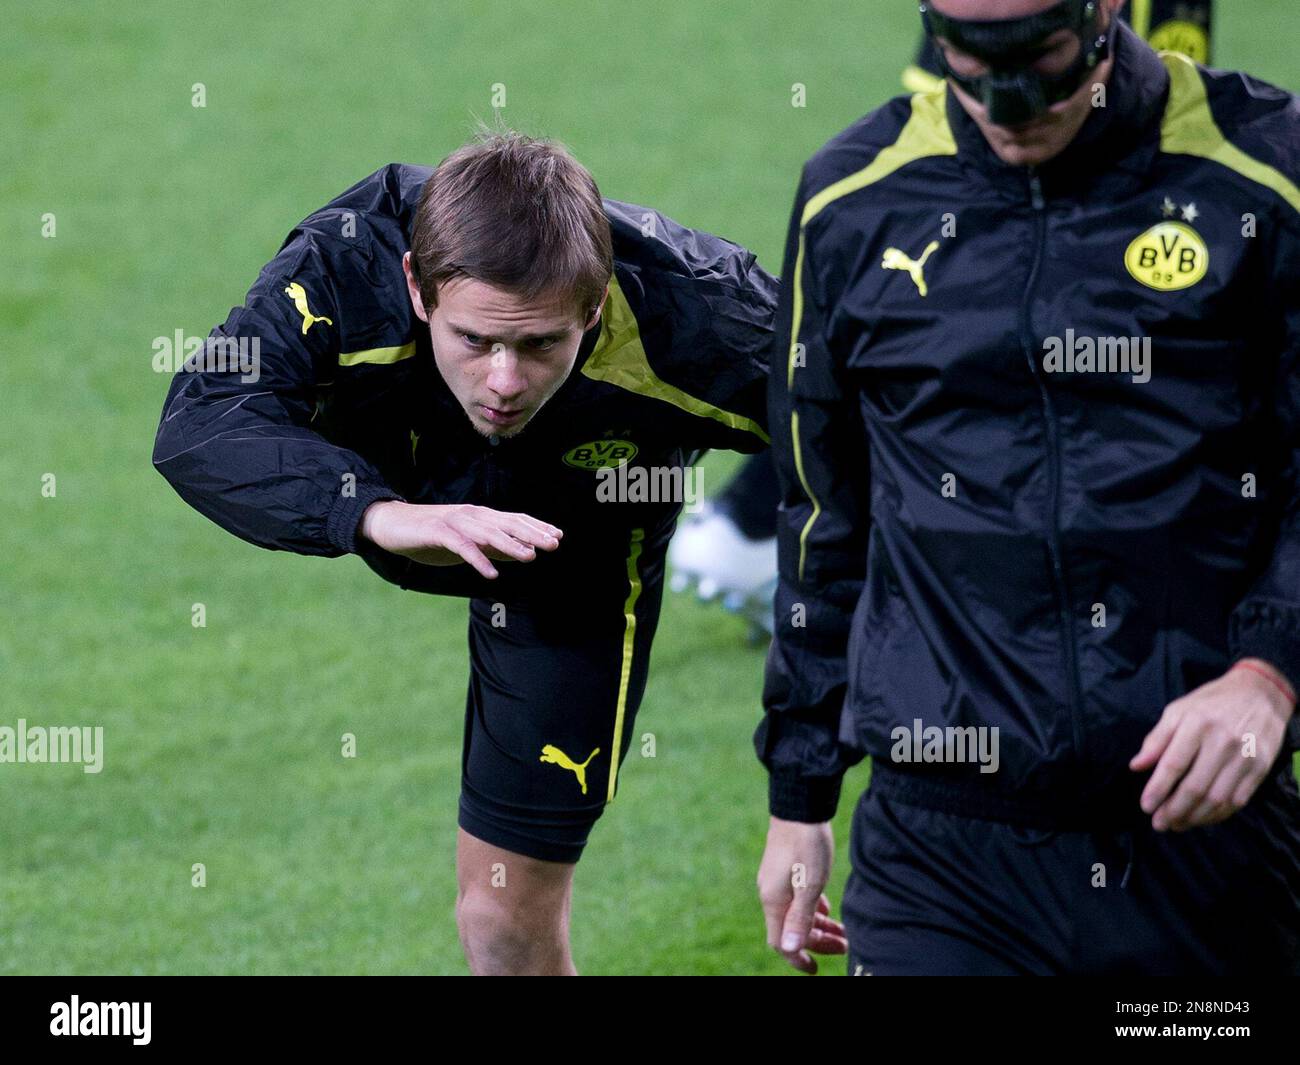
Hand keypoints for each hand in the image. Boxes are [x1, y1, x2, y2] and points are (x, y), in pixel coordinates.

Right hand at [359, 500, 561, 578]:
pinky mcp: (437, 532)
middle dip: (532, 533)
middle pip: (507, 523)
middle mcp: (471, 515)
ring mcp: (454, 522)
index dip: (536, 527)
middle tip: (553, 544)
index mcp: (480, 517)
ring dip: (510, 545)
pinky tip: (491, 573)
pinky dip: (477, 559)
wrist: (391, 524)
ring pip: (487, 533)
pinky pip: (461, 546)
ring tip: (530, 557)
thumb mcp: (467, 543)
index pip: (514, 520)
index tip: (558, 536)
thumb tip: (521, 553)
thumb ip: (492, 547)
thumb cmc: (431, 535)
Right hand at [757, 817, 846, 973]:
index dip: (797, 958)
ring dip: (819, 926)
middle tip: (845, 945)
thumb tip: (790, 949)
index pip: (780, 942)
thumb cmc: (807, 845)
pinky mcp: (785, 870)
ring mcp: (777, 881)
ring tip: (843, 930)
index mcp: (773, 901)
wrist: (800, 806)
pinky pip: (797, 899)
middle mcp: (770, 894)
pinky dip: (813, 909)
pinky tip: (828, 909)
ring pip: (796, 914)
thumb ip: (800, 918)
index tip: (815, 969)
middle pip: (791, 930)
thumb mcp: (809, 885)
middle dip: (817, 941)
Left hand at [1129, 658, 1296, 831]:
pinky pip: (1238, 800)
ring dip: (1195, 817)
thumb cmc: (1211, 703)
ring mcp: (1245, 757)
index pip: (1174, 764)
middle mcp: (1223, 742)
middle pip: (1196, 787)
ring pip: (1217, 799)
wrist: (1259, 694)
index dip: (1158, 789)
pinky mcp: (1261, 768)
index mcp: (1197, 724)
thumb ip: (1156, 739)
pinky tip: (1202, 818)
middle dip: (1174, 810)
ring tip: (1177, 824)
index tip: (1146, 806)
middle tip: (1159, 824)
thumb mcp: (1178, 710)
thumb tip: (1136, 766)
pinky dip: (1218, 814)